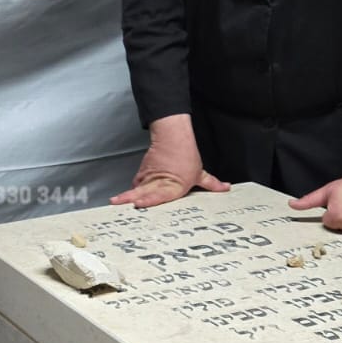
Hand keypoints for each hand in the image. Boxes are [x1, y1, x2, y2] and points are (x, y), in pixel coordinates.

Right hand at [111, 114, 230, 208]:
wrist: (173, 138)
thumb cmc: (186, 157)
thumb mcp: (199, 173)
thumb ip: (211, 184)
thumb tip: (226, 188)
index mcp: (174, 186)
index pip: (159, 194)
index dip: (148, 199)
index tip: (139, 203)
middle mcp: (160, 183)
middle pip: (143, 192)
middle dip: (130, 199)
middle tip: (118, 204)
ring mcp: (149, 178)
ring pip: (137, 189)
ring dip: (126, 196)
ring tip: (115, 202)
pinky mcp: (142, 175)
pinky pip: (136, 186)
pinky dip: (129, 193)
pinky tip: (121, 200)